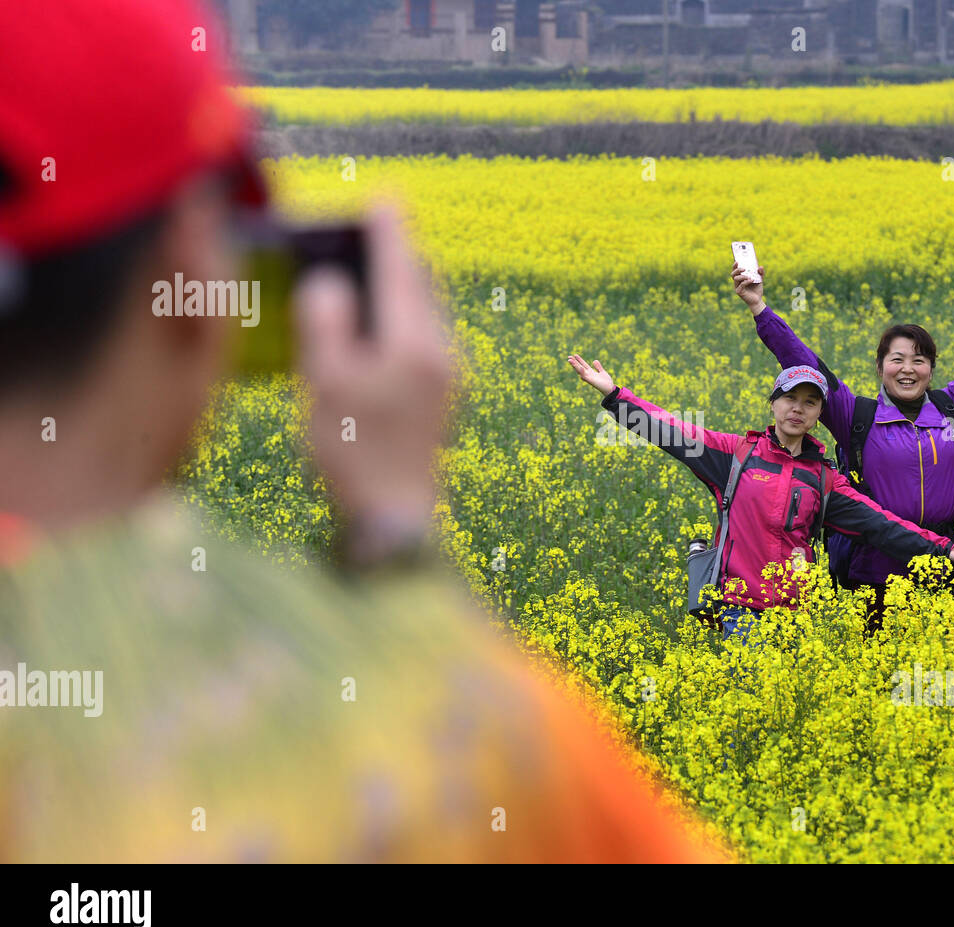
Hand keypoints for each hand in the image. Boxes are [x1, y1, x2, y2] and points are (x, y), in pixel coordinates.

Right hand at [294, 204, 449, 552]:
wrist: (396, 522)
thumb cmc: (353, 453)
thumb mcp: (326, 382)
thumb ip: (326, 321)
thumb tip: (330, 282)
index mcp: (415, 342)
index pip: (401, 269)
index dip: (388, 231)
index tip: (382, 197)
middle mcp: (441, 353)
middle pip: (421, 287)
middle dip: (396, 256)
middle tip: (370, 231)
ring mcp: (448, 378)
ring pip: (425, 314)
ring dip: (399, 289)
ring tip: (369, 274)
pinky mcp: (443, 399)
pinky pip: (424, 339)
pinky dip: (401, 320)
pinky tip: (377, 329)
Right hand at [567, 354, 614, 395]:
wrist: (610, 389)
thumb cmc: (606, 382)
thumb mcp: (602, 372)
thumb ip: (598, 367)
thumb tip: (594, 360)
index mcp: (591, 372)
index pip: (583, 364)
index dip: (579, 360)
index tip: (574, 355)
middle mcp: (588, 375)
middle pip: (580, 367)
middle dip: (574, 362)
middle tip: (569, 357)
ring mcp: (589, 378)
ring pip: (580, 371)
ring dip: (575, 366)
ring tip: (570, 360)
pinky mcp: (591, 381)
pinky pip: (585, 376)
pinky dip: (582, 372)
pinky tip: (580, 368)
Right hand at [731, 261, 764, 313]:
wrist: (758, 300)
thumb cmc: (757, 289)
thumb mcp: (760, 279)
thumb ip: (760, 273)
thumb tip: (760, 267)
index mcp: (740, 278)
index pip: (735, 270)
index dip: (734, 265)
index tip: (737, 261)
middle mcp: (737, 282)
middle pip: (733, 274)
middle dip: (737, 269)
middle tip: (744, 268)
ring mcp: (737, 287)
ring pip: (735, 278)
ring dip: (742, 276)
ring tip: (749, 277)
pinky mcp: (739, 292)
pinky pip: (741, 285)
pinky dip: (746, 281)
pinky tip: (752, 280)